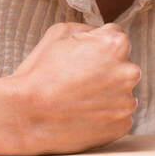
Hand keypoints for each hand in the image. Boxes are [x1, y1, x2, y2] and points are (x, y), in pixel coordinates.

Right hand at [6, 21, 141, 154]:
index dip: (97, 48)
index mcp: (116, 45)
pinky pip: (118, 117)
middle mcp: (129, 72)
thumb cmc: (40, 72)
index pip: (117, 39)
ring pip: (121, 94)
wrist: (25, 115)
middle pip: (123, 68)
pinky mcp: (122, 126)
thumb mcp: (60, 32)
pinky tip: (82, 115)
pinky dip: (104, 117)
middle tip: (78, 81)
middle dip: (106, 72)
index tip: (81, 60)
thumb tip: (99, 35)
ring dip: (106, 95)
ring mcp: (127, 102)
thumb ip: (88, 29)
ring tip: (78, 100)